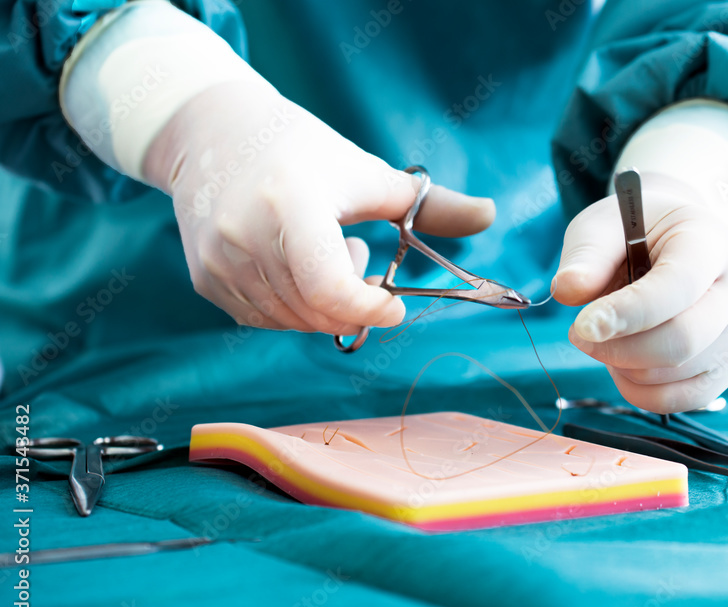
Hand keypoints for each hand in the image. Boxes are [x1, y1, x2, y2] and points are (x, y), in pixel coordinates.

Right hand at [143, 80, 494, 333]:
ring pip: (290, 322)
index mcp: (290, 204)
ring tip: (328, 256)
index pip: (330, 288)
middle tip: (362, 265)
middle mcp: (245, 236)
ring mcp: (218, 262)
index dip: (369, 309)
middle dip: (354, 306)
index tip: (395, 307)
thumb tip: (491, 215)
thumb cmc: (302, 150)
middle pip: (315, 312)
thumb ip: (429, 205)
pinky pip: (263, 319)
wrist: (213, 133)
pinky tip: (296, 266)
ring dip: (324, 306)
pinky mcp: (205, 278)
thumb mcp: (366, 172)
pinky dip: (292, 308)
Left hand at [551, 176, 727, 412]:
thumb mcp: (604, 225)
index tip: (582, 325)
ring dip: (624, 367)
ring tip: (604, 338)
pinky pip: (683, 399)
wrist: (677, 241)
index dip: (627, 313)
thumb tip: (567, 290)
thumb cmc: (637, 233)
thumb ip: (586, 254)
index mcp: (711, 241)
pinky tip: (623, 362)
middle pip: (684, 340)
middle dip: (619, 348)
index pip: (678, 286)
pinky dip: (641, 391)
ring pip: (679, 375)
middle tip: (580, 334)